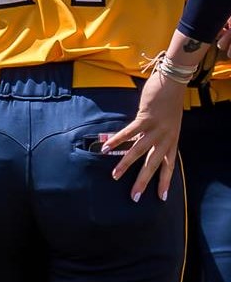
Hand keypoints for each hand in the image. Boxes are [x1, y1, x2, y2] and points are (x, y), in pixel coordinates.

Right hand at [107, 70, 185, 200]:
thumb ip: (158, 136)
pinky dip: (117, 140)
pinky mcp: (145, 118)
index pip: (169, 165)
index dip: (165, 181)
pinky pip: (129, 132)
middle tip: (135, 196)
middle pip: (154, 164)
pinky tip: (106, 147)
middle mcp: (165, 137)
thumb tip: (142, 145)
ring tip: (115, 175)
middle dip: (144, 181)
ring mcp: (156, 128)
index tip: (162, 197)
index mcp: (172, 140)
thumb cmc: (169, 102)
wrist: (174, 84)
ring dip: (126, 164)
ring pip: (139, 151)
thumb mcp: (169, 124)